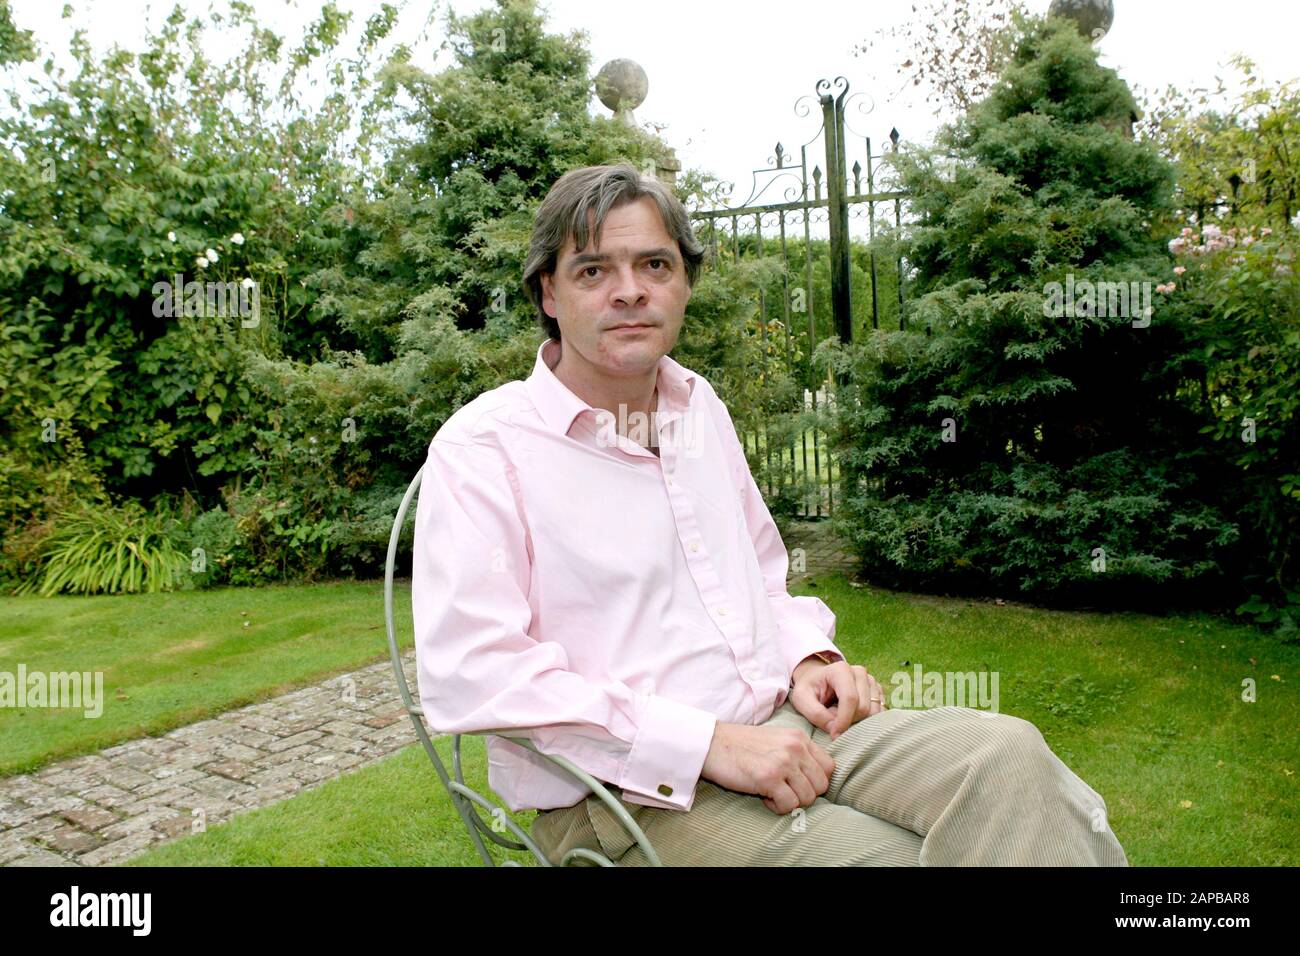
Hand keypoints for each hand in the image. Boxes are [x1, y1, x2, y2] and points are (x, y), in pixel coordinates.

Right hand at [701, 722, 835, 814]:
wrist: (712, 744)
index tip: (797, 784)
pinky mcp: (768, 777)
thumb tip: (816, 780)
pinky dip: (777, 807)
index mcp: (799, 738)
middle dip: (804, 794)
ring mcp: (783, 762)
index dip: (815, 781)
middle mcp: (795, 747)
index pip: (829, 767)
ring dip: (789, 801)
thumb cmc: (742, 745)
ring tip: (771, 792)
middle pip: (821, 786)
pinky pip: (789, 805)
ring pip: (807, 798)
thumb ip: (798, 753)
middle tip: (783, 790)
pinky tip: (763, 796)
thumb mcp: (777, 739)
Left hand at [789, 659, 886, 740]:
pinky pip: (879, 712)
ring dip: (857, 721)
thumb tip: (835, 729)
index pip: (850, 698)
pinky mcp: (877, 690)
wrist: (817, 680)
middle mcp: (859, 672)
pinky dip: (866, 719)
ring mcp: (871, 681)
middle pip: (863, 707)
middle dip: (848, 721)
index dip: (844, 720)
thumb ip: (815, 713)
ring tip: (840, 715)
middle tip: (832, 719)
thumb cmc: (809, 688)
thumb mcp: (801, 699)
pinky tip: (851, 715)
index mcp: (840, 670)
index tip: (834, 734)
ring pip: (873, 711)